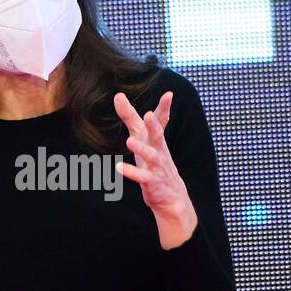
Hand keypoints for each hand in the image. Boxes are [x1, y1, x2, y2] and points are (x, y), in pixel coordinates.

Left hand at [113, 90, 196, 248]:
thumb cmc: (155, 162)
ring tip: (130, 141)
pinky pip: (140, 177)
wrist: (172, 196)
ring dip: (141, 149)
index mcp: (156, 140)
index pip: (161, 121)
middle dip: (154, 125)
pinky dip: (130, 172)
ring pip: (150, 156)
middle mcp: (158, 150)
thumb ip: (132, 118)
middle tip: (149, 114)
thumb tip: (119, 95)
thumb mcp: (145, 139)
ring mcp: (156, 167)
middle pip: (158, 135)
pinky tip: (119, 168)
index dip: (165, 108)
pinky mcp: (151, 182)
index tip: (169, 94)